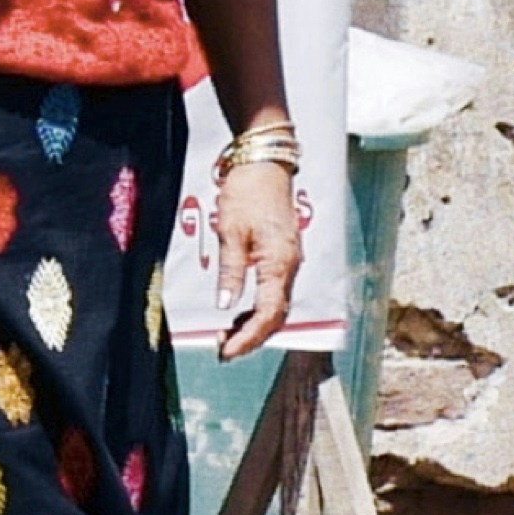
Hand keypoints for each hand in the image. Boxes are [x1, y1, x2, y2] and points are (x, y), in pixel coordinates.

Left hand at [214, 159, 302, 359]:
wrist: (265, 163)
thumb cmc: (247, 192)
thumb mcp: (230, 233)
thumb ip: (231, 272)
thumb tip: (225, 306)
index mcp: (279, 263)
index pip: (268, 314)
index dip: (249, 338)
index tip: (227, 351)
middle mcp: (290, 266)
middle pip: (276, 315)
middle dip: (251, 337)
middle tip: (223, 349)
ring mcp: (289, 260)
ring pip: (276, 305)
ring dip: (254, 324)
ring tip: (226, 334)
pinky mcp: (283, 254)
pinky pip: (274, 291)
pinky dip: (258, 307)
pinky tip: (238, 311)